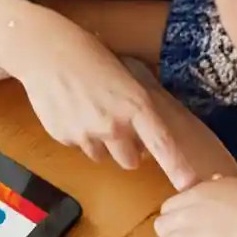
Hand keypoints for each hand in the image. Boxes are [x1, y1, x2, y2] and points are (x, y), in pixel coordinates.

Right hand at [0, 9, 195, 188]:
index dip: (178, 167)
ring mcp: (87, 134)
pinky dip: (77, 133)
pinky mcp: (64, 138)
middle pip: (130, 162)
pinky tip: (71, 108)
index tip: (190, 185)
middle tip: (116, 127)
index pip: (162, 144)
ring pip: (102, 156)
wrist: (46, 51)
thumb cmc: (91, 57)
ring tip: (89, 111)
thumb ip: (137, 110)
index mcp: (136, 106)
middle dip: (127, 151)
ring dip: (100, 143)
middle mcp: (114, 126)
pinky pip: (78, 146)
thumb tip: (145, 138)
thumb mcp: (126, 78)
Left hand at [155, 176, 236, 236]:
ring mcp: (187, 217)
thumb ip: (226, 185)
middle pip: (167, 210)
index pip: (182, 197)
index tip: (183, 222)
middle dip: (169, 224)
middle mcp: (193, 199)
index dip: (180, 211)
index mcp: (208, 187)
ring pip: (162, 227)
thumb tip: (215, 178)